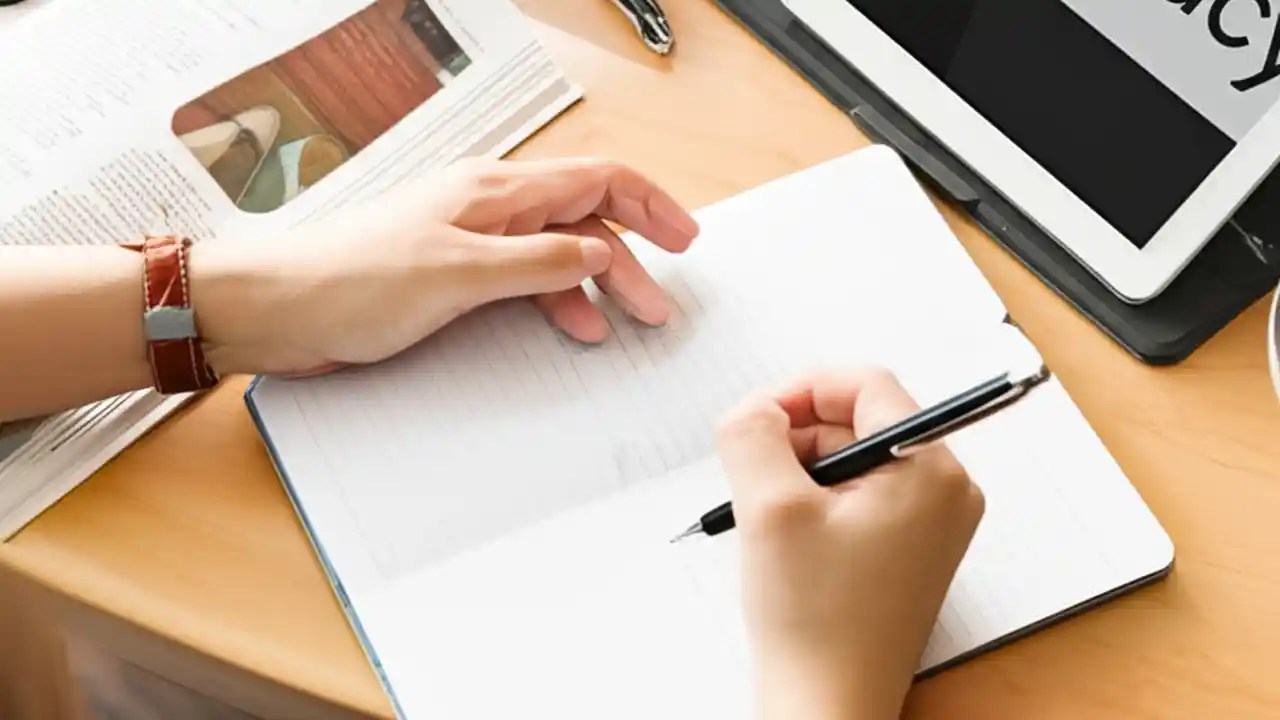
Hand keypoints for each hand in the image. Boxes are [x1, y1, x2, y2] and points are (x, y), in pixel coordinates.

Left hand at [189, 157, 698, 375]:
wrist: (282, 307)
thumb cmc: (354, 280)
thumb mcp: (461, 273)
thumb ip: (538, 263)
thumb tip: (596, 254)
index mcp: (497, 190)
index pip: (596, 179)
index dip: (648, 204)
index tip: (685, 239)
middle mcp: (491, 206)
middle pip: (583, 221)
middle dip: (628, 260)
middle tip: (659, 308)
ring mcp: (474, 239)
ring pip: (557, 253)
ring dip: (595, 286)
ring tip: (624, 324)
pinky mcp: (455, 272)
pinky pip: (524, 279)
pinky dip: (555, 301)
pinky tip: (569, 327)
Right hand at [715, 369, 984, 719]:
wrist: (828, 705)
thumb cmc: (816, 622)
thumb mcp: (770, 506)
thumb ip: (754, 432)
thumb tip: (755, 407)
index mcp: (931, 471)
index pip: (866, 385)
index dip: (802, 389)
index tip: (757, 418)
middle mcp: (945, 491)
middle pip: (859, 419)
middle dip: (798, 436)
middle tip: (754, 476)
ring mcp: (931, 522)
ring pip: (855, 458)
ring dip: (802, 470)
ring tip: (771, 517)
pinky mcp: (909, 548)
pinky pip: (860, 495)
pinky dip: (817, 500)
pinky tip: (790, 537)